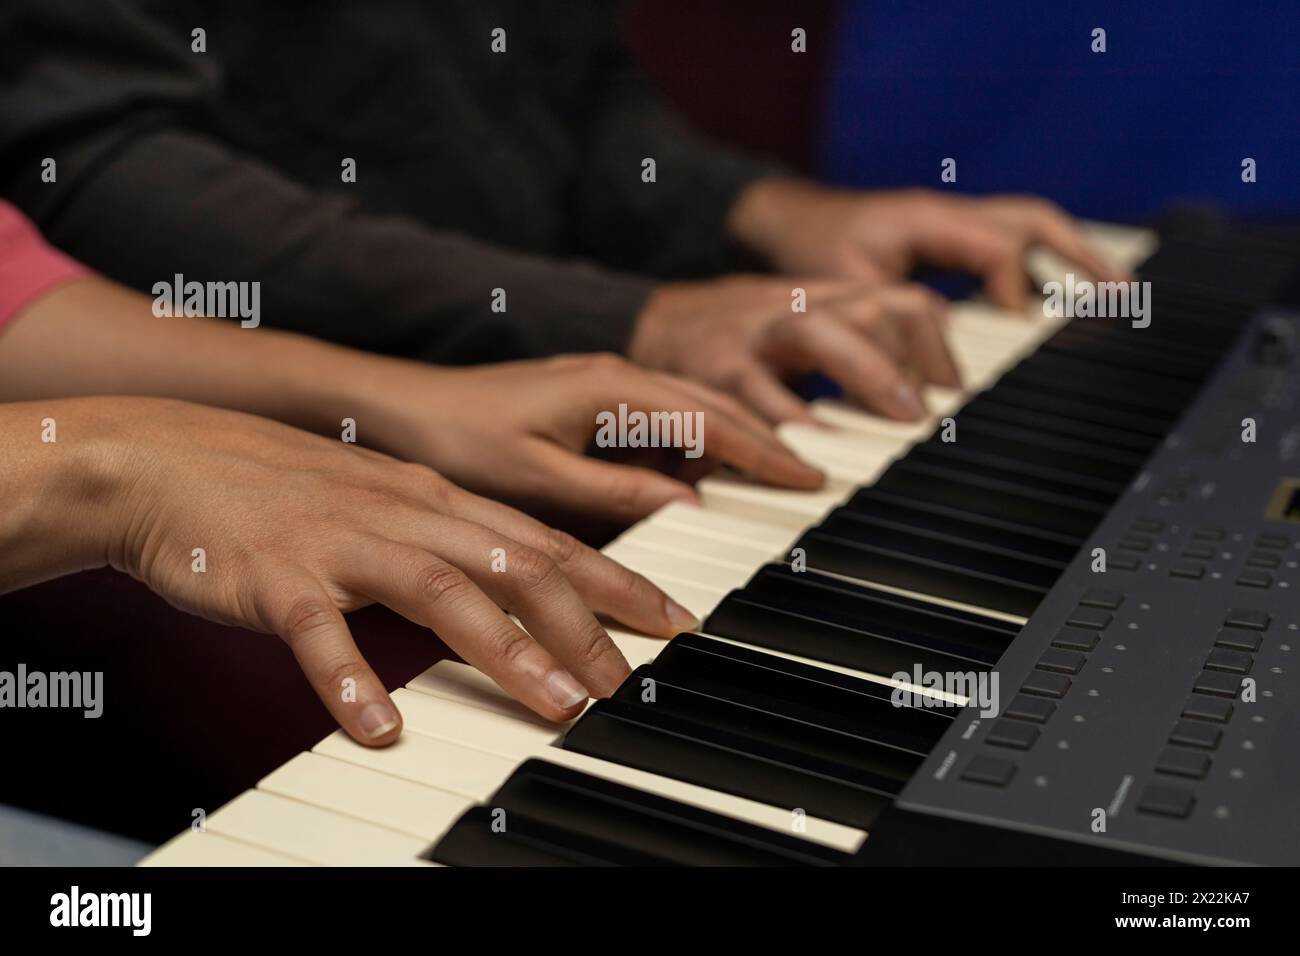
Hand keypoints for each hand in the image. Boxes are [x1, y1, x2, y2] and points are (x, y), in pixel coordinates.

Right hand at [6, 398, 701, 744]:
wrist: (163, 456)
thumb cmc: (279, 489)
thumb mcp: (381, 505)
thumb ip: (446, 544)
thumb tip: (512, 594)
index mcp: (432, 499)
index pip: (544, 540)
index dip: (615, 580)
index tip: (671, 620)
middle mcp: (401, 512)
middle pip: (513, 564)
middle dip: (583, 625)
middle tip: (629, 682)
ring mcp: (339, 541)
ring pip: (441, 590)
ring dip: (507, 651)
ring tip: (556, 706)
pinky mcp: (273, 576)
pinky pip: (319, 632)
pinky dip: (352, 679)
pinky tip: (380, 728)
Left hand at [353, 352, 826, 520]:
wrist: (400, 407)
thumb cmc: (459, 437)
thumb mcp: (539, 476)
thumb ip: (618, 492)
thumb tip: (692, 506)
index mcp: (612, 387)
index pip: (711, 419)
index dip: (764, 451)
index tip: (808, 479)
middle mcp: (617, 376)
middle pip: (714, 406)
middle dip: (765, 441)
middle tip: (810, 478)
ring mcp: (606, 384)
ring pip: (691, 409)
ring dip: (732, 440)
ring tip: (773, 479)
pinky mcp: (591, 400)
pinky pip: (661, 420)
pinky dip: (692, 445)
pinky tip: (701, 476)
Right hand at [627, 275, 959, 423]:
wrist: (654, 320)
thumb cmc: (742, 333)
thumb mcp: (803, 319)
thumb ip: (858, 334)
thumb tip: (934, 361)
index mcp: (825, 298)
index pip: (897, 301)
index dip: (936, 343)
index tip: (957, 394)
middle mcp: (795, 307)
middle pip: (864, 309)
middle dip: (900, 362)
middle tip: (924, 416)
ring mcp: (754, 333)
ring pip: (817, 335)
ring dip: (863, 375)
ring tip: (894, 422)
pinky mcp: (713, 369)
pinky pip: (754, 397)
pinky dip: (785, 432)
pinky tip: (807, 464)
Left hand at [728, 179, 1129, 310]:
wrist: (784, 221)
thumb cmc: (810, 249)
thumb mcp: (843, 289)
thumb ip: (885, 321)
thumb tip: (930, 366)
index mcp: (926, 218)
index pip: (995, 247)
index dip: (1015, 289)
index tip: (1026, 331)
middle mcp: (948, 212)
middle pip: (1033, 222)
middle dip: (1080, 256)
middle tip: (1120, 296)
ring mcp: (952, 220)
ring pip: (1029, 225)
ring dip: (1072, 255)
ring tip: (1113, 295)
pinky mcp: (951, 236)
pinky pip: (1010, 240)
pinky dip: (1042, 262)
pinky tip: (1061, 296)